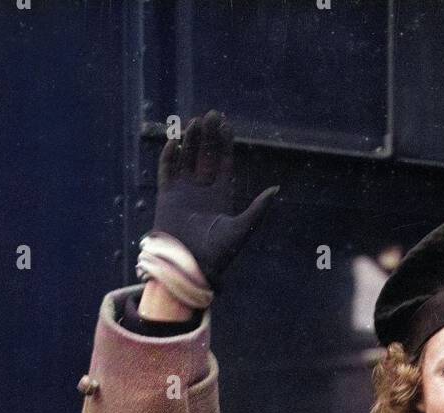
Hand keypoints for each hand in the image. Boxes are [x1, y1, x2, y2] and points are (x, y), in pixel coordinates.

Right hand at [148, 109, 278, 292]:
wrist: (191, 266)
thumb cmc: (219, 253)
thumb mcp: (242, 229)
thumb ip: (258, 209)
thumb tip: (276, 189)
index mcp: (221, 196)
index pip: (224, 163)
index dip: (225, 143)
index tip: (225, 124)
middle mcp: (203, 191)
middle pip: (206, 156)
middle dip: (209, 136)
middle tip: (210, 115)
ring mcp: (184, 192)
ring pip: (187, 158)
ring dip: (191, 141)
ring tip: (195, 123)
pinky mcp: (166, 196)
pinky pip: (167, 171)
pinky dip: (170, 157)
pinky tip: (176, 143)